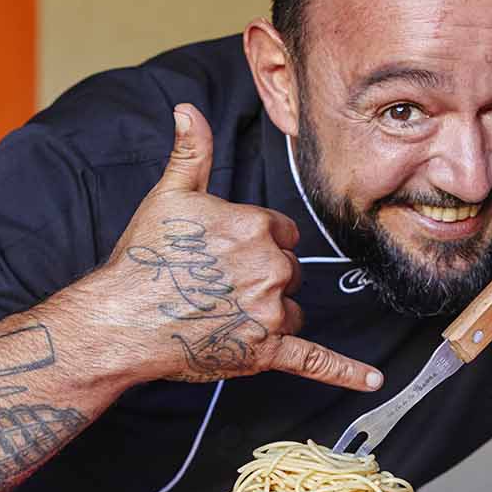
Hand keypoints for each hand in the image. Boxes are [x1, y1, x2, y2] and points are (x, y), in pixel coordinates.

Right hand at [96, 105, 383, 390]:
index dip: (256, 245)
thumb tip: (189, 110)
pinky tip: (372, 380)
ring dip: (269, 315)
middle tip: (215, 287)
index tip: (226, 254)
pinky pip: (314, 360)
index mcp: (256, 228)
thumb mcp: (169, 196)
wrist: (119, 320)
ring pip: (292, 310)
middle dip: (261, 280)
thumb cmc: (142, 261)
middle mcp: (271, 268)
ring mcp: (270, 312)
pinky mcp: (265, 352)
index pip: (281, 235)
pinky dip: (344, 372)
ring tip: (222, 315)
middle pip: (289, 273)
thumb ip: (192, 152)